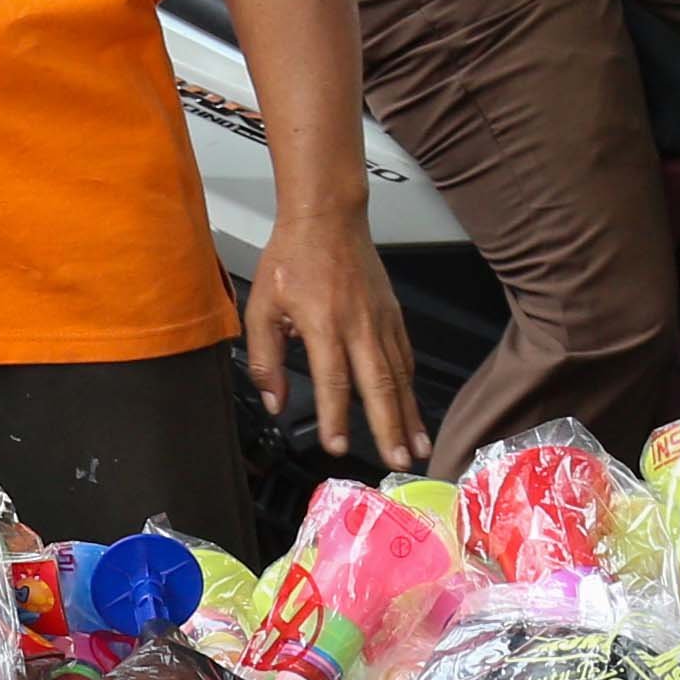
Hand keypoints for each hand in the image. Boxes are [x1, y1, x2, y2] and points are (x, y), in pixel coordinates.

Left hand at [248, 203, 425, 472]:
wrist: (328, 216)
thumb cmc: (292, 258)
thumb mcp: (261, 306)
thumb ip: (266, 359)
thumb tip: (275, 402)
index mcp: (323, 324)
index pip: (333, 381)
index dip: (336, 418)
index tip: (339, 447)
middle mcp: (358, 325)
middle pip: (379, 385)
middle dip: (390, 428)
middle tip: (400, 463)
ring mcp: (381, 320)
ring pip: (399, 375)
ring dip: (409, 415)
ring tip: (418, 447)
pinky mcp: (393, 314)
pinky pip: (405, 356)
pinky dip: (410, 386)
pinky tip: (412, 408)